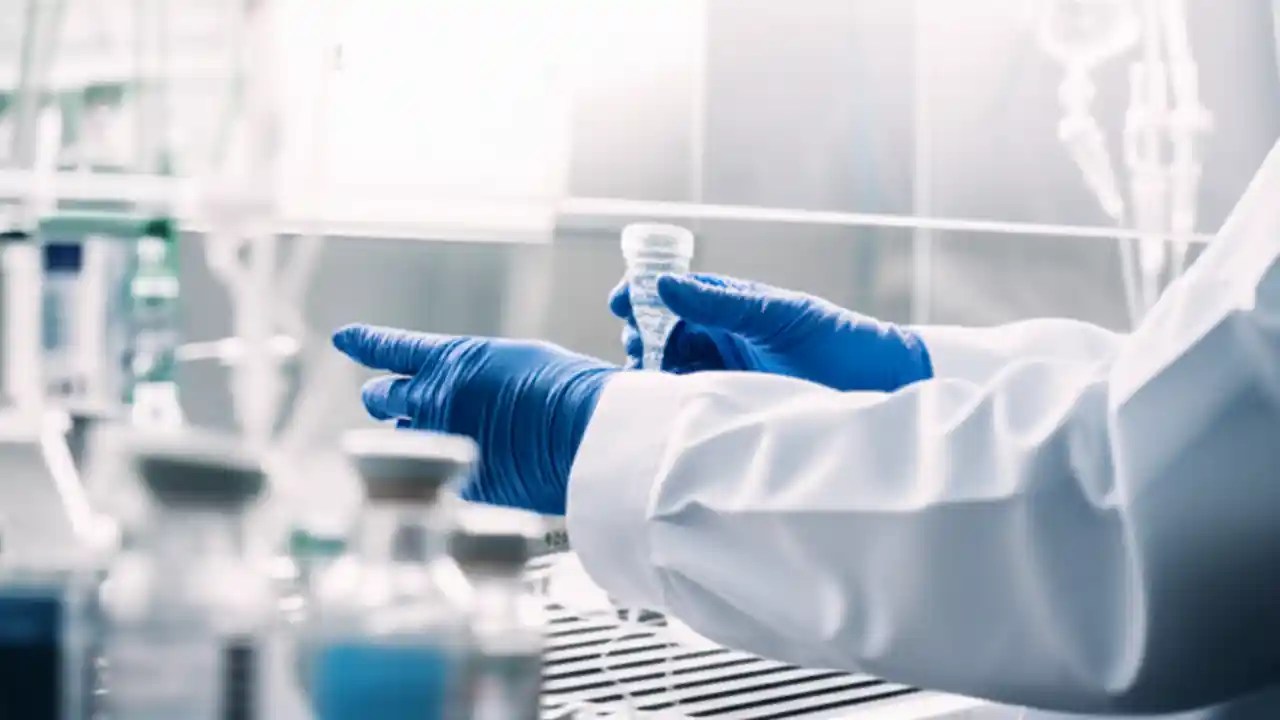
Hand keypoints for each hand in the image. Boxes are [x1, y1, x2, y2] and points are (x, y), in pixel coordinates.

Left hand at [332, 324, 615, 514]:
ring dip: (405, 438)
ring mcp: (440, 444)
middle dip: (383, 396)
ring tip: (420, 440)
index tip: (344, 337)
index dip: (364, 341)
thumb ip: (479, 375)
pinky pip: (433, 479)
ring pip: (397, 441)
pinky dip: (442, 476)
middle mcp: (433, 399)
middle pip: (381, 397)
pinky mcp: (455, 484)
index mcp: (451, 360)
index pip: (390, 348)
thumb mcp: (517, 363)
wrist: (585, 434)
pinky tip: (451, 478)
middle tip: (388, 399)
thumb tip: (470, 392)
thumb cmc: (567, 391)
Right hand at [610, 273, 931, 391]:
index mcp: (737, 308)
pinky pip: (690, 401)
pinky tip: (660, 403)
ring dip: (651, 369)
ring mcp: (729, 374)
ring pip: (673, 367)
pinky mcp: (734, 408)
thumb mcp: (776, 317)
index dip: (646, 295)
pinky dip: (669, 399)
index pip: (678, 294)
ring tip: (644, 376)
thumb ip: (721, 304)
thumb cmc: (839, 344)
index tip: (620, 302)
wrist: (882, 390)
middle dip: (642, 335)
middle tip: (636, 346)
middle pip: (667, 332)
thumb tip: (666, 286)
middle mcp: (728, 339)